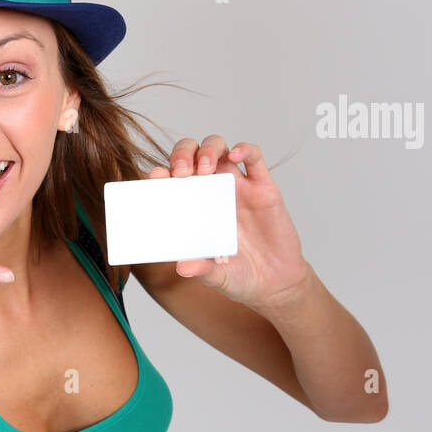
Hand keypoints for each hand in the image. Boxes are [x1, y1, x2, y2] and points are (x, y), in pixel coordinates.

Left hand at [147, 135, 309, 311]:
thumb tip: (183, 267)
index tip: (156, 177)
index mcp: (192, 208)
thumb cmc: (238, 275)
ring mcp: (237, 187)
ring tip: (205, 168)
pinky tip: (237, 154)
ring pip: (219, 149)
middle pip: (191, 155)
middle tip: (181, 172)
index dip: (161, 173)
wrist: (275, 283)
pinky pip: (254, 158)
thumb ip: (202, 269)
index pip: (170, 180)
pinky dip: (245, 149)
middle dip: (182, 155)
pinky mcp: (263, 187)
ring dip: (208, 150)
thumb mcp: (217, 276)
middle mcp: (211, 191)